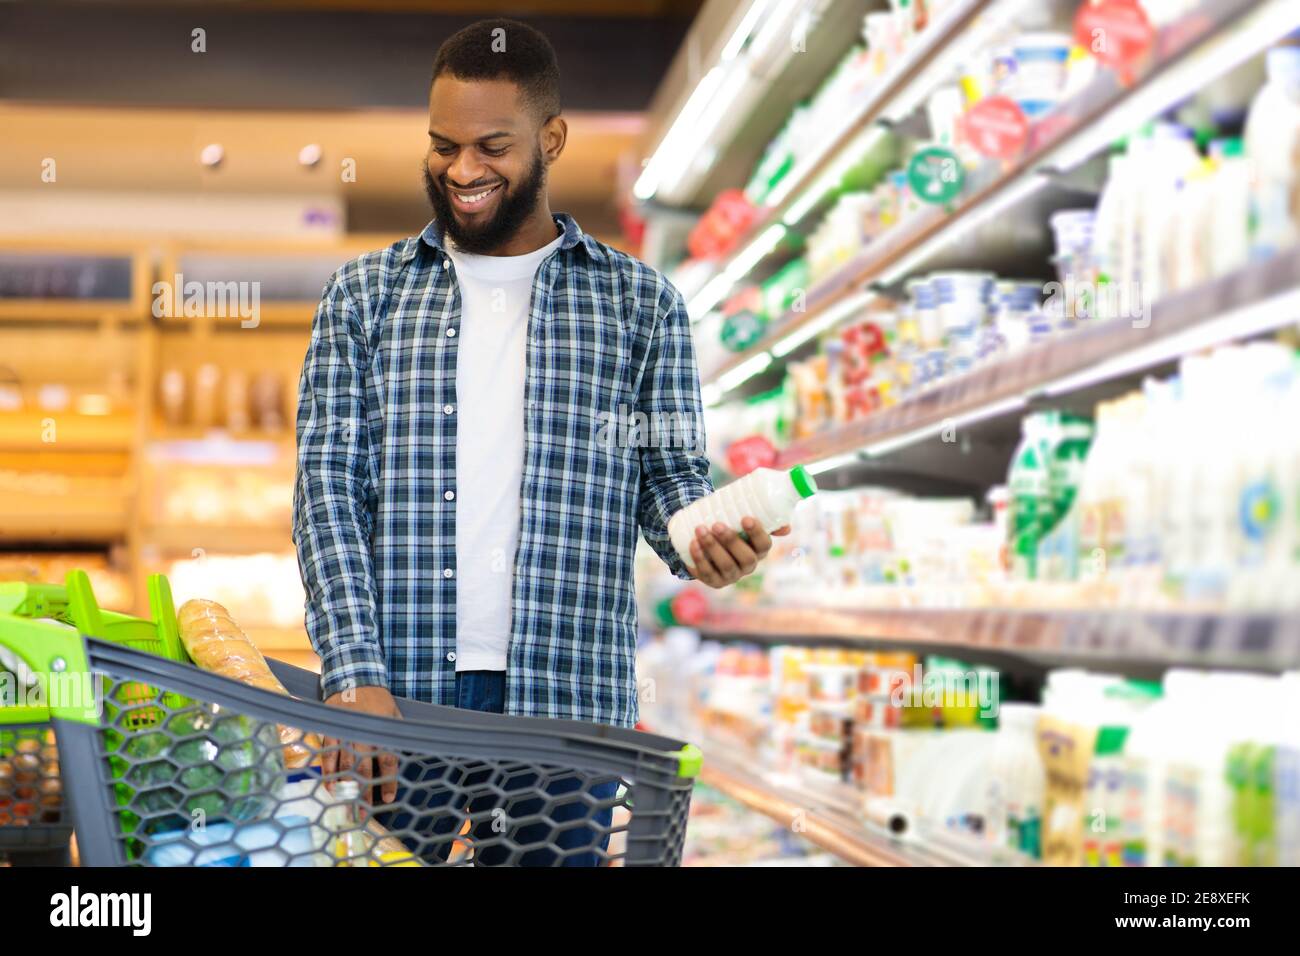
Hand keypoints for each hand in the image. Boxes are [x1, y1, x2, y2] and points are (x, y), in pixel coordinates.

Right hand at [322, 685, 401, 803]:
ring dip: (344, 788)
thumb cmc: (379, 699)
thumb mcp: (395, 714)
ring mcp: (345, 732)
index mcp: (382, 730)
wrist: (355, 678)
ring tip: (346, 805)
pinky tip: (330, 787)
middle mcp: (363, 734)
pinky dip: (328, 772)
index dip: (388, 782)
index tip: (388, 799)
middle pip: (363, 769)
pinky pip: (328, 755)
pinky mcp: (331, 730)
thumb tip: (403, 759)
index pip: (387, 761)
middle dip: (363, 793)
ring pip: (344, 765)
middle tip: (362, 813)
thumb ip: (397, 736)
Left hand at [686, 519, 790, 588]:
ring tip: (700, 529)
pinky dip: (699, 558)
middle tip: (716, 524)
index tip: (745, 518)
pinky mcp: (714, 581)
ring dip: (712, 547)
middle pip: (745, 558)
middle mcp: (748, 566)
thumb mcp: (744, 522)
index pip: (764, 545)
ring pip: (726, 565)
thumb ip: (763, 519)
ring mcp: (731, 576)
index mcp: (759, 550)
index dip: (756, 533)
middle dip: (731, 541)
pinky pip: (707, 573)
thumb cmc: (731, 527)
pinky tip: (693, 544)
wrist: (708, 540)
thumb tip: (787, 527)